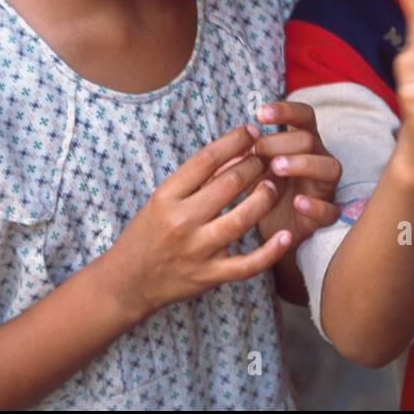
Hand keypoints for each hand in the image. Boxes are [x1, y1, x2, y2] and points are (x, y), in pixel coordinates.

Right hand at [102, 125, 290, 320]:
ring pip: (242, 219)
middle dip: (254, 165)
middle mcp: (181, 221)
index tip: (252, 131)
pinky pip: (247, 265)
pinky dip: (270, 252)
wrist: (128, 281)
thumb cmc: (148, 233)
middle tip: (267, 158)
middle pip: (229, 184)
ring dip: (265, 197)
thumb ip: (197, 178)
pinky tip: (286, 236)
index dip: (235, 141)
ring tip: (274, 185)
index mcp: (167, 196)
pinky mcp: (209, 276)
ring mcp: (197, 250)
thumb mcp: (163, 199)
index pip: (207, 159)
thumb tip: (236, 152)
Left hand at [252, 101, 341, 246]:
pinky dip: (316, 205)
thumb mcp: (255, 169)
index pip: (304, 116)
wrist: (276, 230)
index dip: (286, 111)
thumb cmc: (267, 190)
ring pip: (330, 167)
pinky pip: (331, 209)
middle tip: (258, 151)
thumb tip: (235, 143)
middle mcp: (319, 160)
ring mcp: (325, 187)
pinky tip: (298, 202)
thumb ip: (247, 156)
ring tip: (276, 168)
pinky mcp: (326, 215)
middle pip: (310, 139)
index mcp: (303, 144)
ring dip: (303, 164)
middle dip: (283, 141)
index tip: (259, 114)